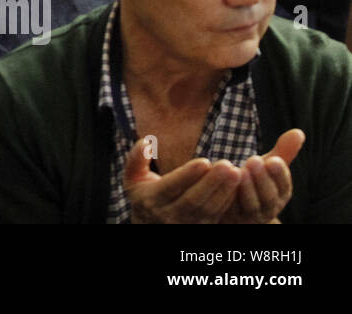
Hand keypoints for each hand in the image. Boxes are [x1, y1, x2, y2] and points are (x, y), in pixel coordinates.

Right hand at [124, 140, 240, 223]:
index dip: (188, 175)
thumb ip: (136, 158)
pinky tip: (237, 185)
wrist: (150, 227)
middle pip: (194, 200)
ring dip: (224, 191)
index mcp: (151, 200)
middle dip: (212, 182)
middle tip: (227, 165)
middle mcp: (169, 215)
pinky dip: (228, 201)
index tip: (204, 161)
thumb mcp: (133, 177)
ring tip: (237, 173)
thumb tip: (145, 142)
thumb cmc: (144, 195)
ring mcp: (187, 225)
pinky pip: (218, 216)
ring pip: (209, 209)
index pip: (171, 187)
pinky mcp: (202, 229)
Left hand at [221, 129, 303, 223]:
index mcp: (281, 193)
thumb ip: (283, 151)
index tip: (273, 159)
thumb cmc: (254, 179)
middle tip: (254, 160)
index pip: (284, 186)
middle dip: (263, 179)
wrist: (234, 202)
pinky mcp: (233, 219)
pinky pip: (231, 211)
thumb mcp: (267, 165)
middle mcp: (269, 208)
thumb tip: (299, 132)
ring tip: (239, 170)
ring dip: (247, 189)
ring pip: (252, 206)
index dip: (279, 174)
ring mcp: (252, 216)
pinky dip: (227, 198)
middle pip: (269, 197)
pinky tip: (220, 182)